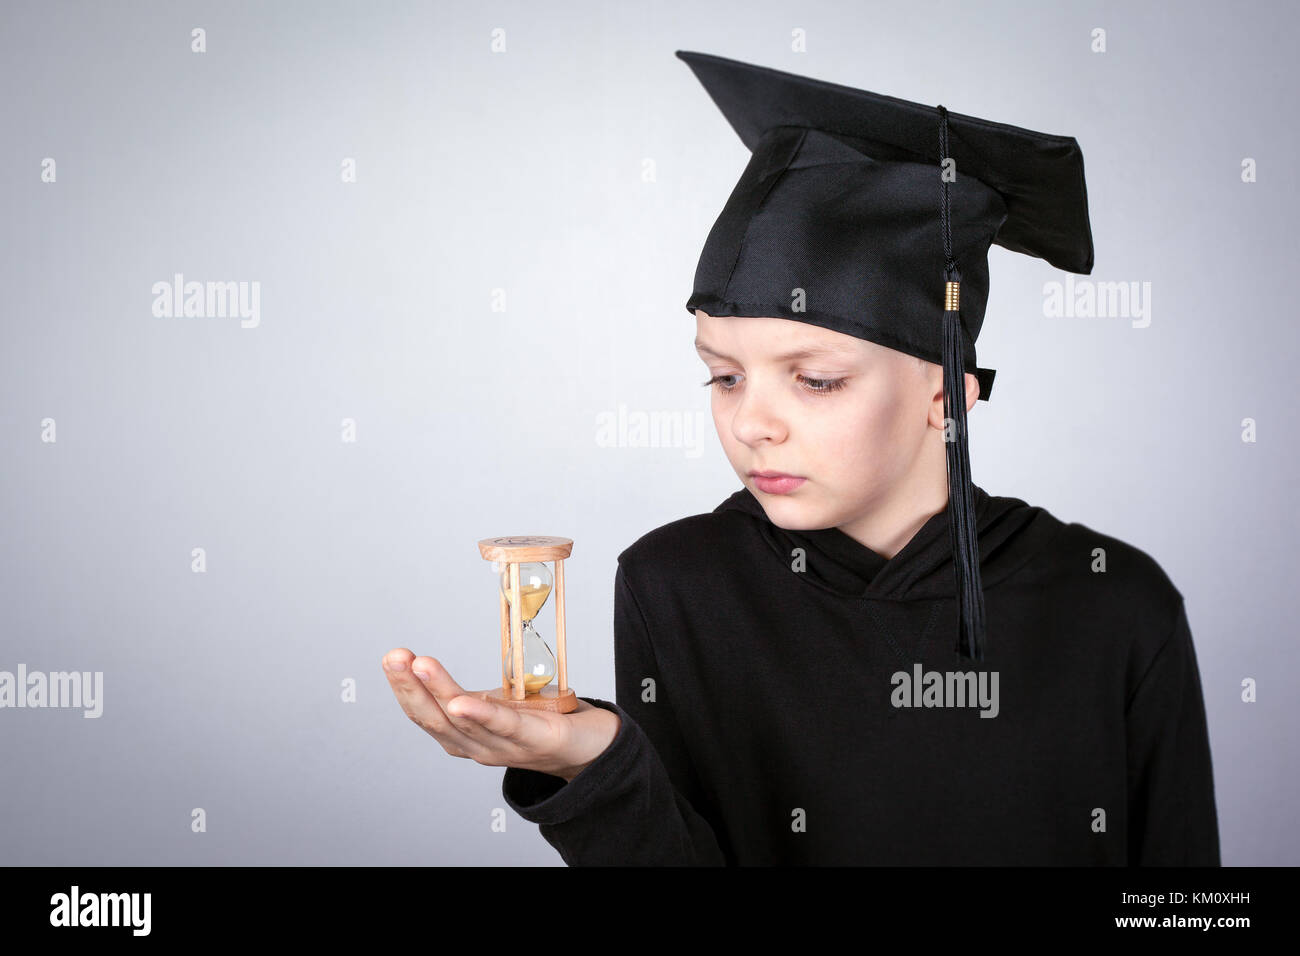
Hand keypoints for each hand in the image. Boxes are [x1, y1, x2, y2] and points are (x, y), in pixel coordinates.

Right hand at [381, 648, 619, 781]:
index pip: (425, 713)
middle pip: (436, 719)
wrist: (593, 749)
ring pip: (464, 721)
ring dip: (438, 691)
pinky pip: (505, 728)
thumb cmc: (543, 722)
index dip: (405, 688)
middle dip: (409, 687)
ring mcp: (506, 748)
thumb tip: (447, 663)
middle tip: (394, 657)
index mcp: (467, 736)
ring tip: (420, 665)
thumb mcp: (499, 706)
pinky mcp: (538, 741)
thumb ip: (475, 696)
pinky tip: (461, 702)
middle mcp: (479, 747)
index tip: (393, 658)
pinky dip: (481, 715)